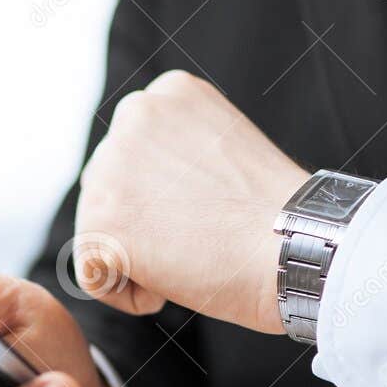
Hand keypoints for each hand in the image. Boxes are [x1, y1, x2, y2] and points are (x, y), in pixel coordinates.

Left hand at [72, 69, 308, 331]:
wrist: (294, 246)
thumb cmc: (274, 216)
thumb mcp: (223, 152)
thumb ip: (176, 155)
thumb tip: (137, 193)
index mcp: (167, 94)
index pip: (134, 157)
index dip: (167, 199)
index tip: (211, 209)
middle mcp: (133, 116)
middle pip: (107, 189)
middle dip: (144, 225)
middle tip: (202, 237)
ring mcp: (111, 167)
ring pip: (98, 229)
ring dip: (137, 258)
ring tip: (191, 256)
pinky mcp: (100, 221)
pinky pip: (91, 273)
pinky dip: (127, 293)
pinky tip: (169, 283)